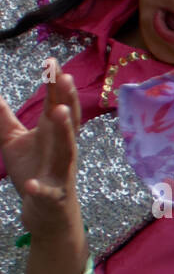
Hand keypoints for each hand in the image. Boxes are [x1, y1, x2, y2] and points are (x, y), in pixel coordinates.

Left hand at [0, 57, 82, 243]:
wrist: (47, 213)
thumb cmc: (34, 173)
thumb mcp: (14, 141)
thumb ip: (6, 118)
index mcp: (53, 136)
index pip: (57, 105)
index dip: (55, 84)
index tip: (52, 61)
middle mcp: (63, 150)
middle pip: (67, 122)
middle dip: (67, 99)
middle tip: (64, 76)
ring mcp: (60, 173)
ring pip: (66, 151)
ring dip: (65, 132)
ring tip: (59, 112)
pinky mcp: (52, 195)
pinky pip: (46, 192)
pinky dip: (41, 189)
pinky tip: (32, 185)